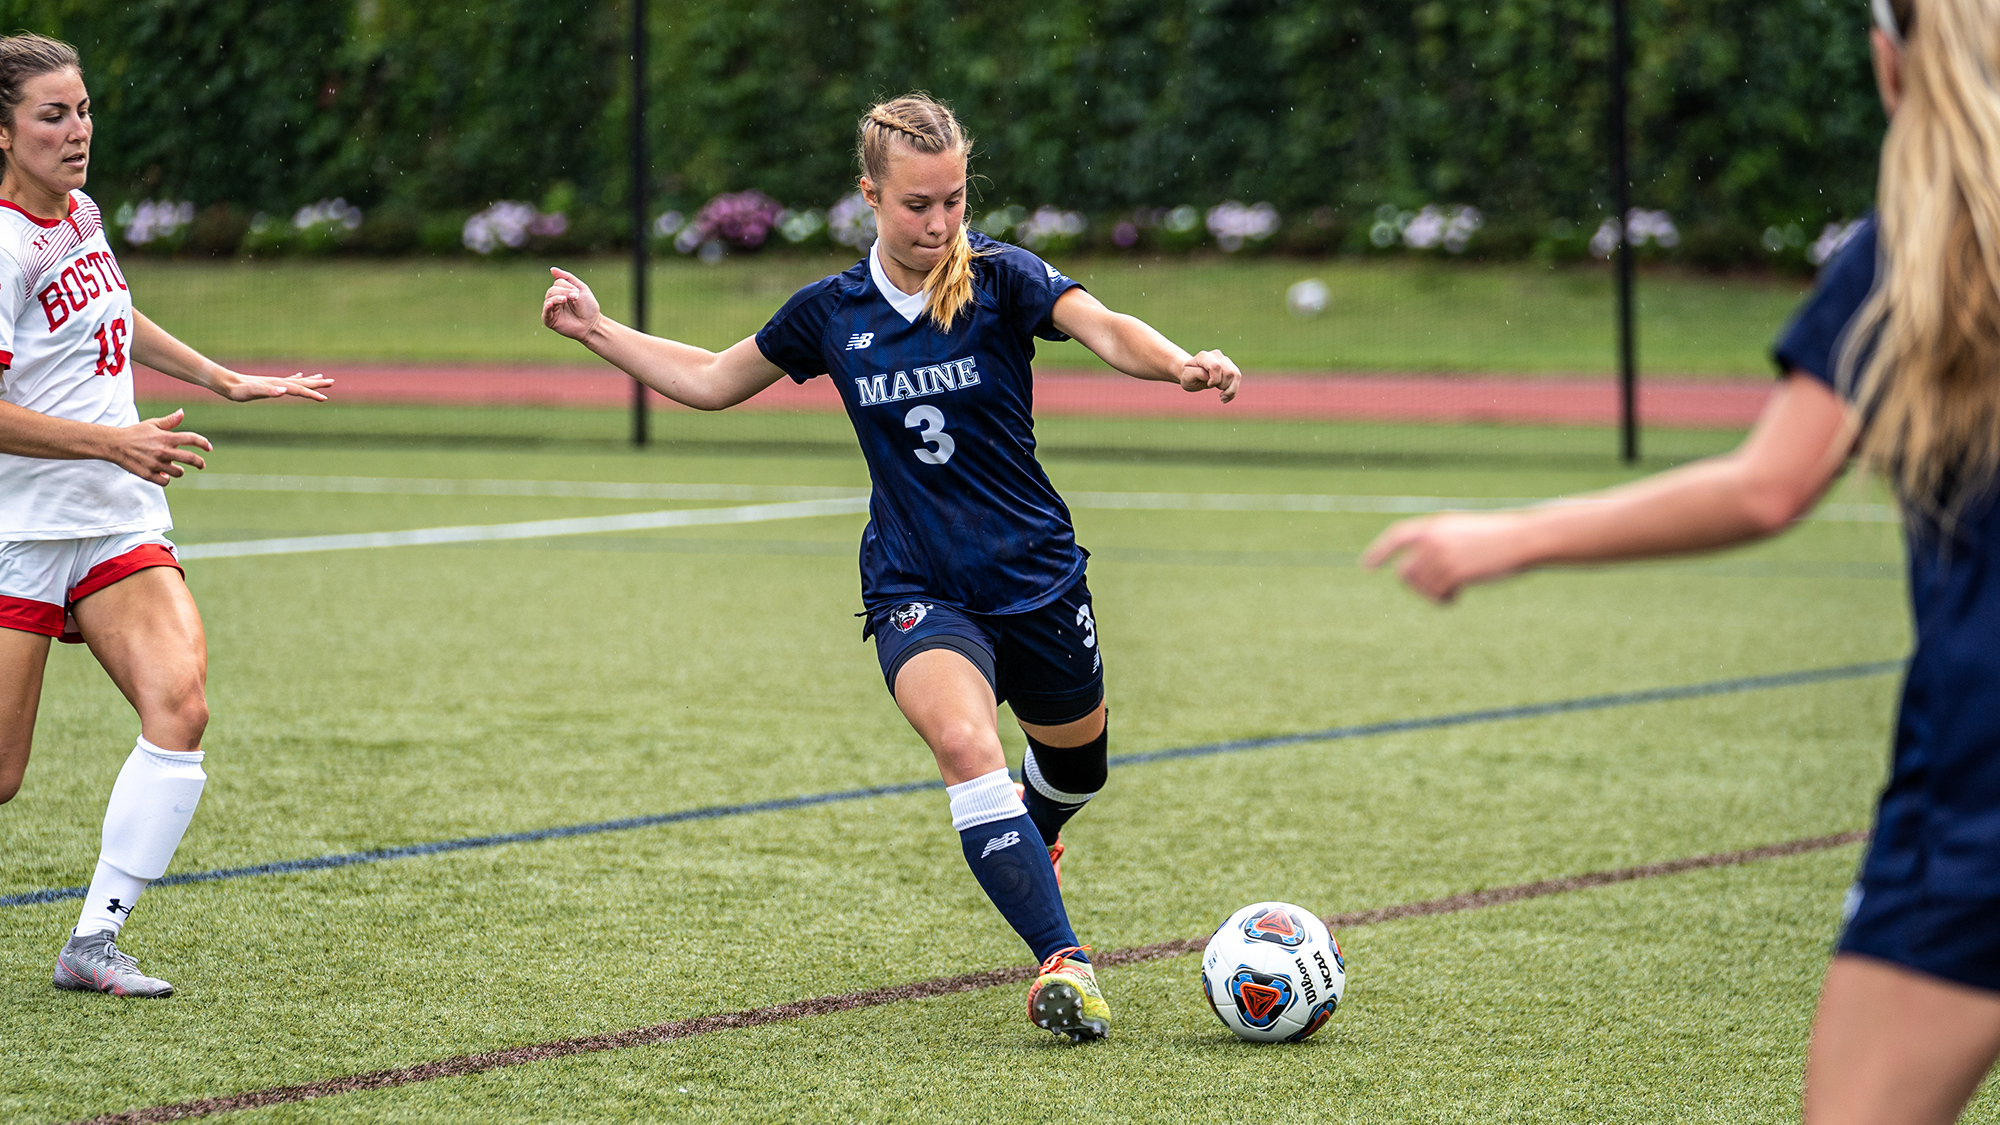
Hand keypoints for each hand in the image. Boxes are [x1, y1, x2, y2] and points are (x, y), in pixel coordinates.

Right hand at [105, 409, 211, 485]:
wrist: (114, 444)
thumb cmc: (134, 433)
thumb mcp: (152, 424)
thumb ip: (169, 421)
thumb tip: (183, 412)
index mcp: (166, 437)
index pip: (191, 439)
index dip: (204, 443)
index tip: (209, 447)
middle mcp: (163, 451)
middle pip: (190, 458)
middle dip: (200, 462)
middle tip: (202, 464)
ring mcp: (156, 464)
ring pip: (179, 472)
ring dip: (180, 470)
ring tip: (176, 468)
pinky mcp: (148, 474)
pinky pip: (165, 481)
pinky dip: (166, 479)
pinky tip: (164, 475)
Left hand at [214, 369, 331, 401]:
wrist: (228, 383)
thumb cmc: (239, 390)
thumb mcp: (252, 392)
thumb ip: (268, 391)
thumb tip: (284, 390)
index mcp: (278, 385)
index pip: (299, 390)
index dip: (312, 394)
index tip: (324, 398)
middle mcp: (279, 382)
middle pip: (303, 383)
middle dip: (317, 384)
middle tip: (331, 382)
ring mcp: (276, 382)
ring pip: (298, 381)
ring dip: (310, 380)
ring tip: (321, 377)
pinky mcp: (271, 384)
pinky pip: (289, 381)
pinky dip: (297, 379)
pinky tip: (299, 376)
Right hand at [543, 266, 600, 340]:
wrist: (592, 324)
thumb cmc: (588, 307)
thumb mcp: (581, 288)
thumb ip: (567, 278)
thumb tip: (552, 269)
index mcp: (562, 292)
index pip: (558, 283)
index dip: (567, 286)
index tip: (577, 293)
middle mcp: (555, 300)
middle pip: (552, 290)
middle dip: (563, 291)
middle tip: (575, 297)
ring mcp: (552, 310)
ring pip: (548, 299)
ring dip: (558, 298)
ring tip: (566, 300)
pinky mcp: (551, 321)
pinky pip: (545, 313)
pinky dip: (547, 308)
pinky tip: (550, 304)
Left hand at [1177, 349, 1239, 402]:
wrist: (1192, 373)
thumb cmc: (1188, 376)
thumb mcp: (1187, 378)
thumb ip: (1196, 374)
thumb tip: (1208, 375)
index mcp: (1203, 356)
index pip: (1216, 366)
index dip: (1215, 379)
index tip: (1208, 384)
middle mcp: (1216, 355)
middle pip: (1229, 372)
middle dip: (1222, 385)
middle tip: (1212, 388)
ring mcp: (1225, 359)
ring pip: (1236, 375)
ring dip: (1230, 389)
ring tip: (1222, 396)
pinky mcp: (1231, 366)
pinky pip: (1238, 378)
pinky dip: (1233, 390)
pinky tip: (1226, 396)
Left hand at [1361, 511, 1533, 603]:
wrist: (1522, 539)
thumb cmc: (1497, 537)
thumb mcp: (1463, 531)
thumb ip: (1439, 542)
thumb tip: (1412, 570)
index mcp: (1435, 526)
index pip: (1397, 537)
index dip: (1379, 552)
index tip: (1366, 568)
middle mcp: (1434, 539)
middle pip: (1405, 572)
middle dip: (1416, 586)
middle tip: (1436, 591)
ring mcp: (1444, 555)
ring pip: (1421, 586)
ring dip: (1433, 595)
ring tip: (1453, 592)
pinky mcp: (1456, 571)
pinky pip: (1437, 594)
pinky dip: (1444, 600)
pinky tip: (1457, 597)